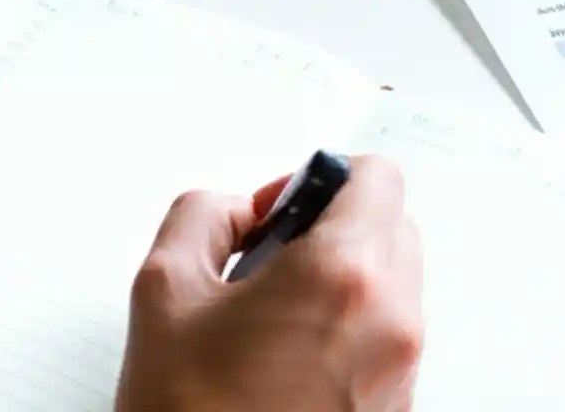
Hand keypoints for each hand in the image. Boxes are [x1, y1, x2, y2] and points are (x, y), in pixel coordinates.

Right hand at [115, 155, 423, 411]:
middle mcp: (391, 320)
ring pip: (393, 282)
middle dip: (333, 227)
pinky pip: (388, 336)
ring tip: (272, 315)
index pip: (376, 176)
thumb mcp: (163, 288)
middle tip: (269, 259)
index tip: (281, 209)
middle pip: (392, 226)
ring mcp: (401, 369)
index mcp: (343, 276)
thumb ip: (203, 214)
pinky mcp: (398, 406)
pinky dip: (349, 326)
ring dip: (342, 278)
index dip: (322, 177)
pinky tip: (287, 354)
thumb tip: (236, 209)